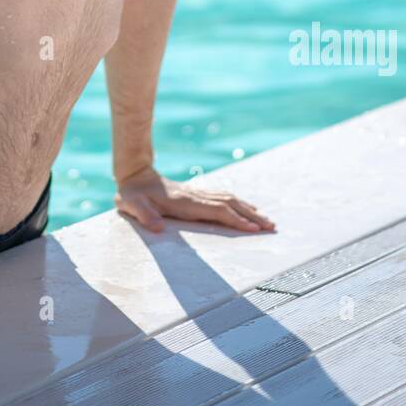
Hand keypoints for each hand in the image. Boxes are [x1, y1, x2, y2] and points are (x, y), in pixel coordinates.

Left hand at [115, 167, 275, 234]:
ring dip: (249, 210)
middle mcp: (196, 196)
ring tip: (267, 220)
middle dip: (252, 216)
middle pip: (230, 204)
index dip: (235, 219)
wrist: (134, 175)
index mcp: (185, 202)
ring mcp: (198, 193)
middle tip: (272, 227)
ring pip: (230, 199)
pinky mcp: (196, 194)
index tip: (253, 229)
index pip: (217, 211)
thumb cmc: (133, 195)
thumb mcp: (133, 206)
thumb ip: (144, 216)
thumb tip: (156, 227)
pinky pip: (223, 197)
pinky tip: (247, 208)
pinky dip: (239, 203)